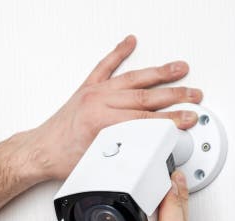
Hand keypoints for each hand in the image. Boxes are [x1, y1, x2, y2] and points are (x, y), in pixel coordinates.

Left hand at [20, 34, 203, 182]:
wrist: (39, 152)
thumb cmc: (62, 159)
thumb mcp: (99, 163)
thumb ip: (125, 156)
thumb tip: (148, 153)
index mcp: (101, 121)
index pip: (145, 118)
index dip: (170, 119)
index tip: (187, 118)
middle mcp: (98, 102)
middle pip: (144, 96)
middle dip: (174, 95)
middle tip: (194, 96)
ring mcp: (93, 93)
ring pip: (132, 79)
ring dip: (158, 73)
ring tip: (179, 68)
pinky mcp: (87, 89)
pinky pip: (105, 66)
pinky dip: (117, 53)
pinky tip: (129, 43)